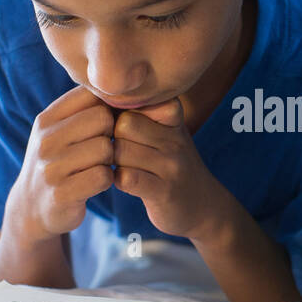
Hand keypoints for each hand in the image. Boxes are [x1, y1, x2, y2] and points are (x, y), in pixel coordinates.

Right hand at [7, 86, 115, 242]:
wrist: (32, 208)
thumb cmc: (56, 161)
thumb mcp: (58, 130)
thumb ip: (82, 108)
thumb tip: (120, 83)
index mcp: (46, 119)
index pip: (92, 95)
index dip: (108, 107)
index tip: (110, 123)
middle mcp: (45, 140)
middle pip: (103, 119)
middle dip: (111, 133)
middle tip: (104, 148)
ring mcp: (51, 168)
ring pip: (106, 148)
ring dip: (110, 159)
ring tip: (99, 165)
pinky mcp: (62, 194)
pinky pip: (104, 176)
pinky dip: (107, 180)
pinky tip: (96, 182)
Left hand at [112, 97, 230, 239]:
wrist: (203, 205)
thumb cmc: (171, 161)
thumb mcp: (165, 129)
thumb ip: (139, 111)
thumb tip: (98, 96)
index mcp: (174, 116)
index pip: (133, 101)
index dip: (119, 114)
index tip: (124, 128)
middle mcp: (176, 138)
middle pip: (123, 125)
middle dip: (113, 138)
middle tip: (119, 150)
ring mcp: (172, 165)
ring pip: (121, 151)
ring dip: (114, 162)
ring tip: (124, 166)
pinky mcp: (164, 191)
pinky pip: (125, 178)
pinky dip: (118, 180)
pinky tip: (127, 182)